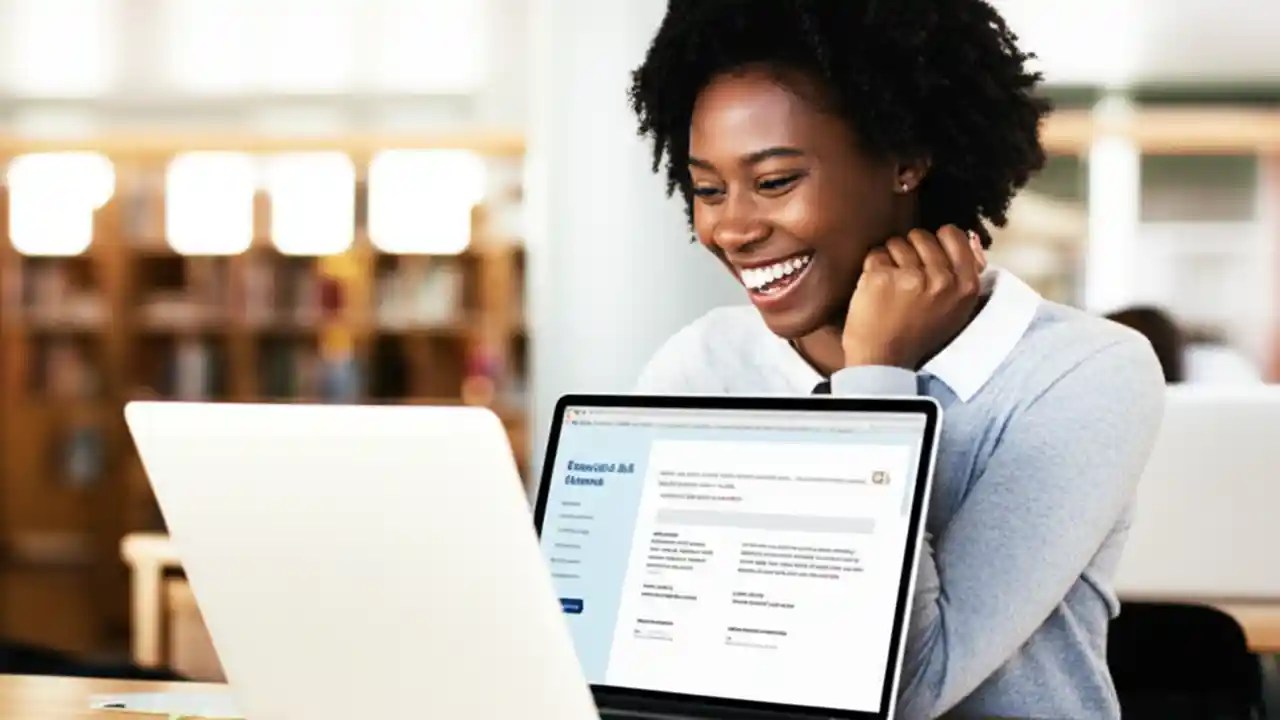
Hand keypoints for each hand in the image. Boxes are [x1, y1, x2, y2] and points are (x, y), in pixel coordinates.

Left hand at [842, 225, 986, 368]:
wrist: (884, 361)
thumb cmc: (919, 334)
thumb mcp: (956, 308)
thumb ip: (966, 272)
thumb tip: (971, 237)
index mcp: (965, 285)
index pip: (952, 234)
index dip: (936, 242)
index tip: (928, 259)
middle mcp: (942, 279)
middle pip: (921, 236)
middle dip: (911, 251)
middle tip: (907, 280)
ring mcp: (911, 277)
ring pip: (896, 242)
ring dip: (890, 260)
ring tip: (892, 287)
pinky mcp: (881, 277)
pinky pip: (875, 254)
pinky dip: (872, 268)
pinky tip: (877, 290)